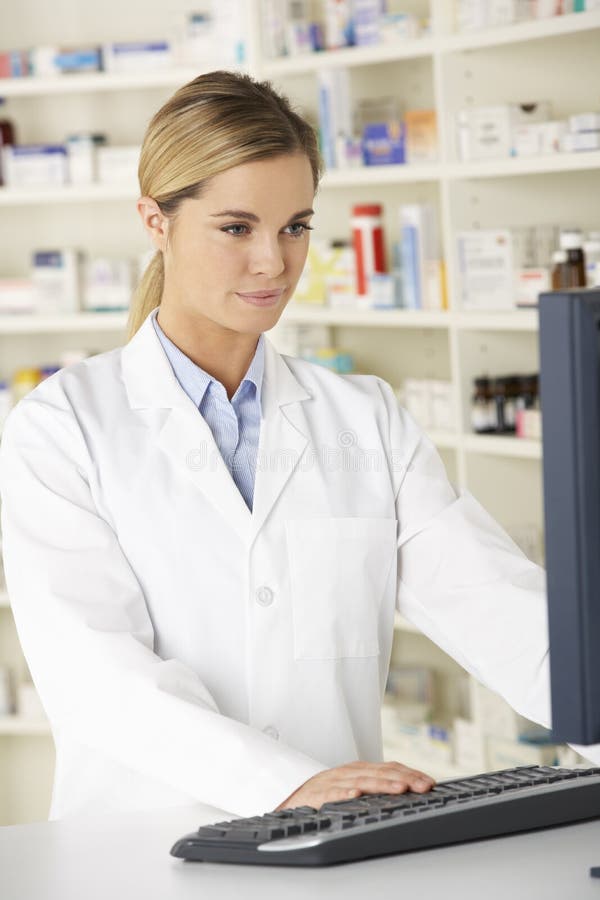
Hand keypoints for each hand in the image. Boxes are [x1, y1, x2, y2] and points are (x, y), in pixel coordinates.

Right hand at [274, 761, 435, 810]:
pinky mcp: (318, 794)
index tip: (430, 783)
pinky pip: (332, 793)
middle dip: (405, 779)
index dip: (410, 774)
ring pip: (361, 781)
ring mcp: (334, 781)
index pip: (390, 768)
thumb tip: (407, 793)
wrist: (291, 794)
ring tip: (399, 789)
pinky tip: (355, 795)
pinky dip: (344, 793)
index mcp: (360, 770)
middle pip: (381, 773)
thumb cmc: (326, 792)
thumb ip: (376, 787)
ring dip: (382, 785)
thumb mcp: (353, 785)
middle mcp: (350, 772)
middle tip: (424, 787)